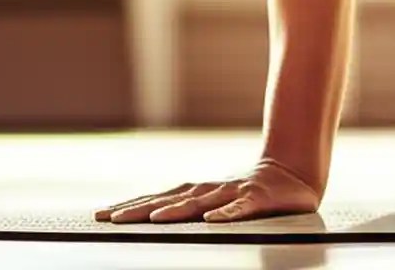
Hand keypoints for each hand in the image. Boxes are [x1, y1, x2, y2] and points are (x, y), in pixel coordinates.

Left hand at [95, 159, 320, 223]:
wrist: (293, 175)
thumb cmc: (251, 194)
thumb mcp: (217, 206)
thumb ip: (192, 212)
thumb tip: (156, 218)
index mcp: (196, 194)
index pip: (157, 200)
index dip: (130, 207)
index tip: (101, 216)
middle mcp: (208, 191)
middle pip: (168, 201)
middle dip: (138, 209)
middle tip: (110, 218)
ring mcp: (231, 194)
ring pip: (200, 203)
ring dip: (176, 210)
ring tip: (154, 218)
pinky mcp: (256, 200)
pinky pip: (240, 209)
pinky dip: (227, 214)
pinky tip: (213, 220)